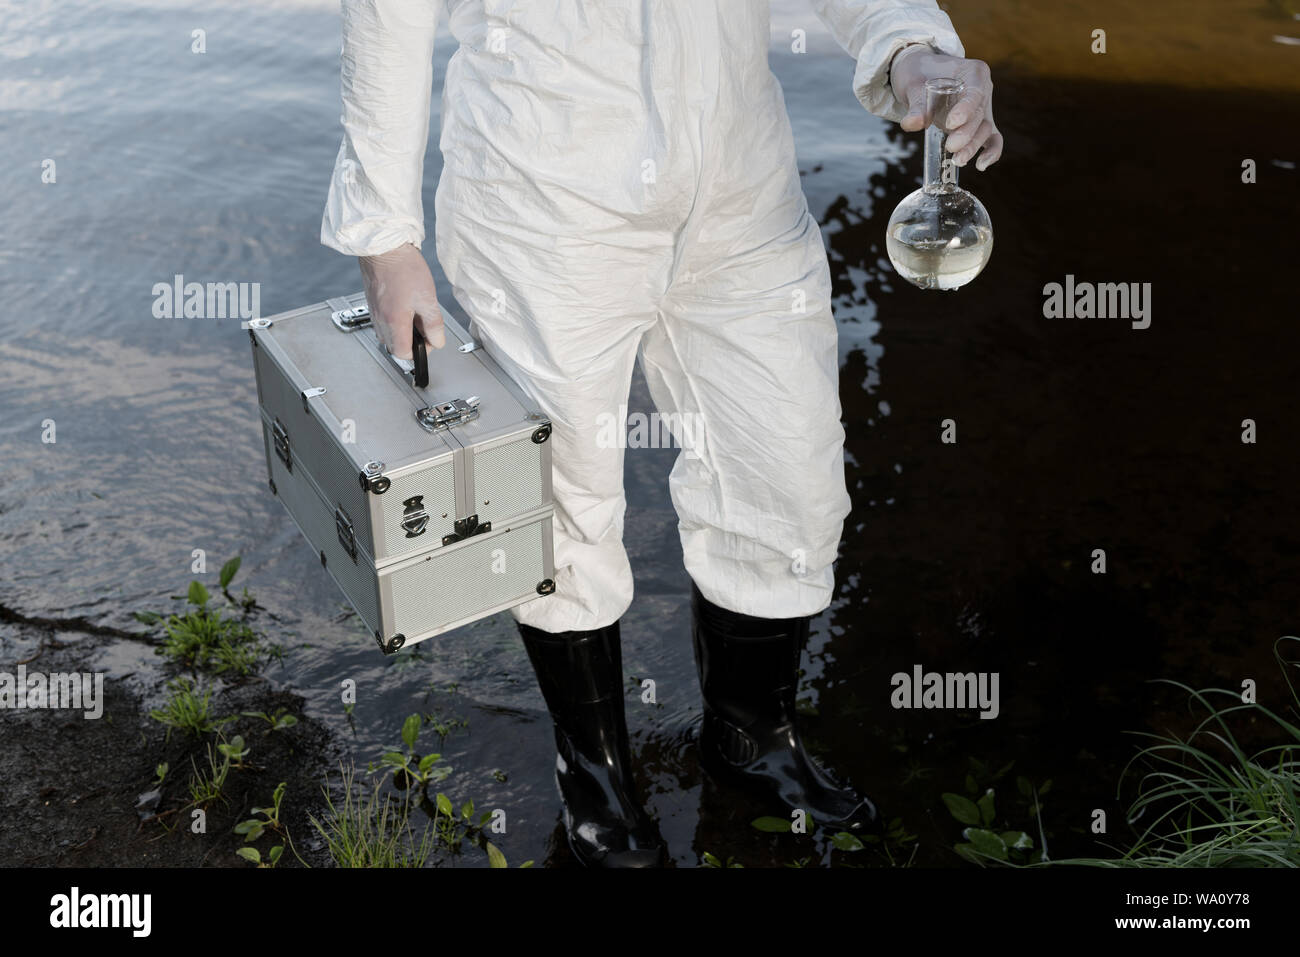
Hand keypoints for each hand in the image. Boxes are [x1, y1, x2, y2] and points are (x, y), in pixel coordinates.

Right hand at [357, 242, 445, 361]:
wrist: (384, 245)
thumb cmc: (404, 267)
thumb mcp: (427, 298)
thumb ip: (433, 324)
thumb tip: (437, 341)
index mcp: (394, 321)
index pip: (403, 354)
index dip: (418, 352)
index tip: (428, 341)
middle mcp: (380, 319)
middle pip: (393, 347)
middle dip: (410, 343)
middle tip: (423, 328)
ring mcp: (374, 311)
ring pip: (387, 335)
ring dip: (401, 332)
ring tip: (414, 315)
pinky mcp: (372, 303)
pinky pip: (382, 322)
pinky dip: (394, 321)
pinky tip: (404, 307)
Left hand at [890, 46, 1003, 170]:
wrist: (920, 74)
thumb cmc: (919, 73)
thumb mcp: (913, 84)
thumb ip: (916, 105)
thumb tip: (911, 124)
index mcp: (973, 72)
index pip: (975, 92)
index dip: (966, 110)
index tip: (951, 124)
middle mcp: (983, 89)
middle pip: (980, 115)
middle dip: (967, 134)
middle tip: (951, 146)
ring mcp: (983, 108)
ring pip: (985, 129)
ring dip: (973, 146)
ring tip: (957, 160)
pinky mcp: (978, 124)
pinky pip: (991, 139)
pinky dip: (990, 152)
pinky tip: (981, 165)